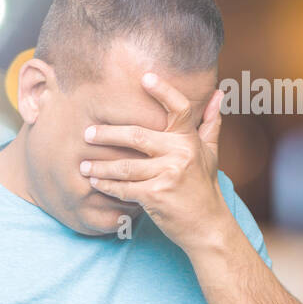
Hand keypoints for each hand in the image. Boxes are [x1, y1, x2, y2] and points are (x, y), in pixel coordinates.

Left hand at [80, 72, 230, 253]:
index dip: (163, 91)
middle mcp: (180, 154)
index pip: (178, 109)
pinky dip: (107, 187)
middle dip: (107, 134)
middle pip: (136, 136)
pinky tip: (95, 184)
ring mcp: (168, 175)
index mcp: (189, 140)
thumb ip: (210, 123)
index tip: (144, 78)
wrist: (207, 225)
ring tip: (83, 165)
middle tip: (87, 133)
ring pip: (125, 166)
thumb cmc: (204, 186)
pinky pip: (124, 188)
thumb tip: (218, 93)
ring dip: (100, 166)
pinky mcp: (156, 196)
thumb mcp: (210, 153)